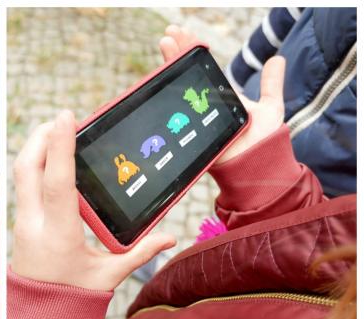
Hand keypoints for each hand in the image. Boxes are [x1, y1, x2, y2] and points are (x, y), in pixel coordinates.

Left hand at [9, 112, 175, 290]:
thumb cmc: (73, 297)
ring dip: (36, 148)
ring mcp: (21, 222)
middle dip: (42, 138)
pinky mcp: (19, 222)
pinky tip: (52, 157)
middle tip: (62, 118)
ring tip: (57, 131)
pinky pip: (24, 185)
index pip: (57, 183)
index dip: (61, 146)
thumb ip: (139, 254)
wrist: (37, 314)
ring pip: (21, 174)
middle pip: (28, 169)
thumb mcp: (108, 277)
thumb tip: (170, 237)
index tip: (65, 116)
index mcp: (59, 235)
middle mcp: (33, 224)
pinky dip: (36, 165)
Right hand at [158, 25, 285, 165]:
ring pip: (178, 86)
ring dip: (170, 64)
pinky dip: (166, 90)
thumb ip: (272, 84)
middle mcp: (203, 104)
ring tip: (165, 43)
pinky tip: (163, 74)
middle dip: (177, 51)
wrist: (258, 164)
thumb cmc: (264, 140)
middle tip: (169, 33)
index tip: (181, 32)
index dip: (192, 48)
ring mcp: (193, 116)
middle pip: (186, 72)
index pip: (203, 67)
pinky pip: (174, 108)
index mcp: (220, 96)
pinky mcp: (187, 129)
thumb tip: (278, 59)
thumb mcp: (271, 107)